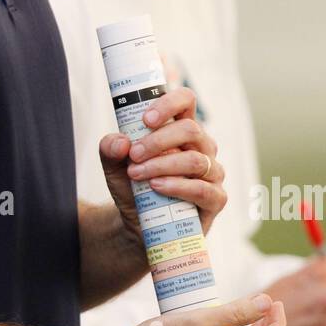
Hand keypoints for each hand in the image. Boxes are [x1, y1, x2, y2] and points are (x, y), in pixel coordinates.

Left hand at [98, 86, 226, 239]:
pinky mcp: (215, 199)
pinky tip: (156, 187)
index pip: (186, 101)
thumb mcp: (114, 167)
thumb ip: (110, 150)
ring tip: (137, 174)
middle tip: (133, 154)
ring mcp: (211, 172)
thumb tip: (120, 142)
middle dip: (158, 140)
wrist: (139, 224)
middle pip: (191, 129)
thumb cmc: (133, 187)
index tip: (146, 120)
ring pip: (195, 160)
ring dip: (162, 165)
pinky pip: (203, 189)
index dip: (169, 104)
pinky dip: (177, 186)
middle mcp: (201, 147)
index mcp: (181, 130)